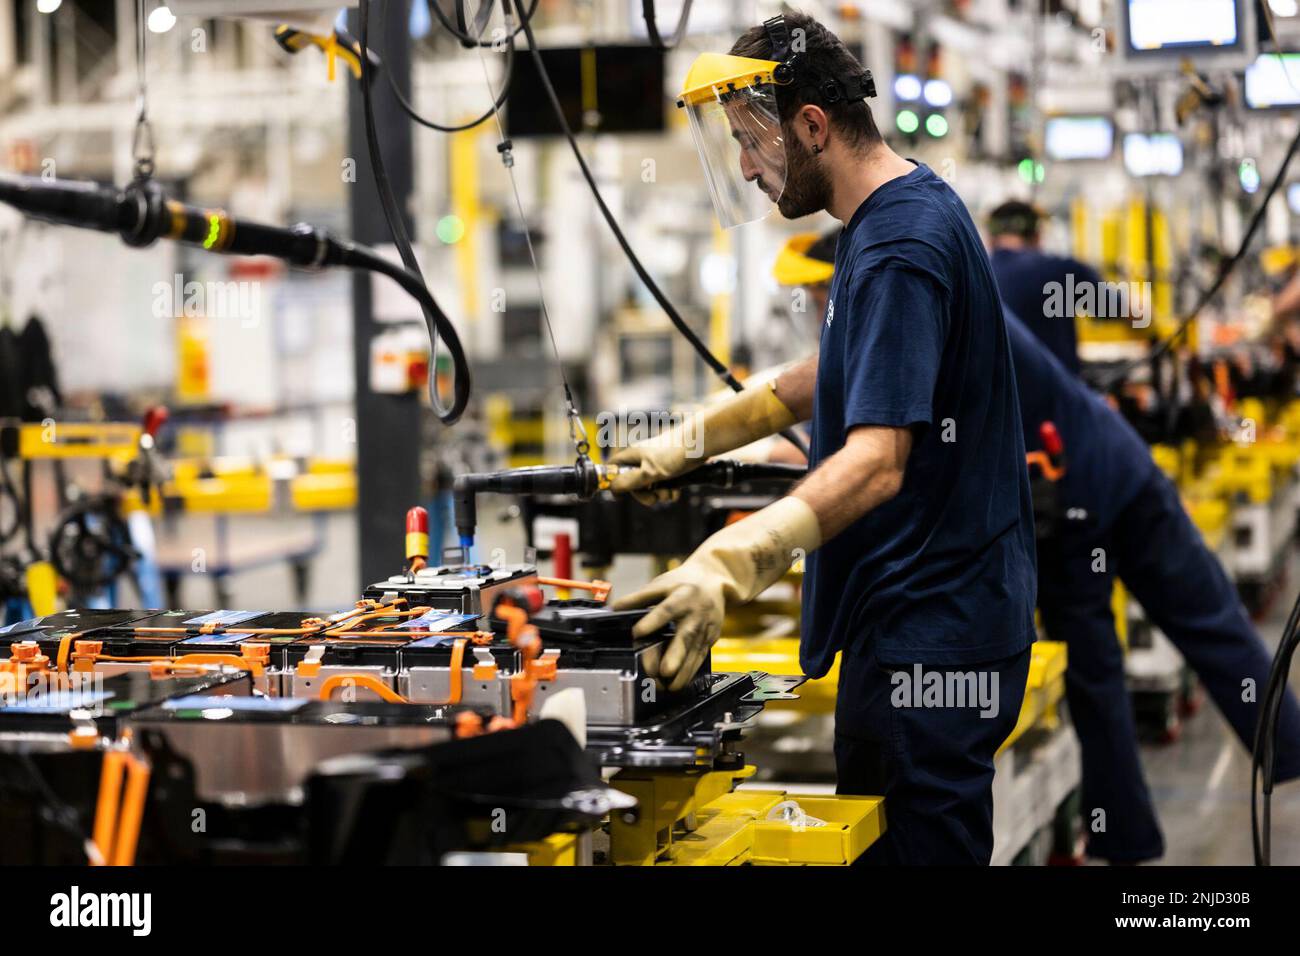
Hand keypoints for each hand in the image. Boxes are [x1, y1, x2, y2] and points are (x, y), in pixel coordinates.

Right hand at [608, 437, 698, 505]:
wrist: (701, 444)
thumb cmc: (674, 454)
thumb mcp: (649, 472)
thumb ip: (630, 481)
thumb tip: (613, 488)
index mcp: (632, 456)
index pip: (613, 468)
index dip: (613, 482)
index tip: (620, 496)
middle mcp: (641, 459)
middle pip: (633, 483)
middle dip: (644, 495)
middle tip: (654, 498)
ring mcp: (655, 464)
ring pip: (650, 487)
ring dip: (660, 494)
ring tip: (670, 492)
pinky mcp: (669, 469)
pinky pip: (664, 486)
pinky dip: (670, 491)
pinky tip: (677, 491)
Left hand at [612, 496, 821, 690]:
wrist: (714, 581)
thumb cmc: (683, 583)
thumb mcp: (661, 583)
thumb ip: (639, 597)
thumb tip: (614, 609)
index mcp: (682, 596)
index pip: (666, 609)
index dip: (652, 621)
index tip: (636, 633)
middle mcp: (696, 613)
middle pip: (686, 635)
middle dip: (676, 655)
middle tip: (664, 671)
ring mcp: (706, 627)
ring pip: (695, 652)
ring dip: (682, 671)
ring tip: (669, 687)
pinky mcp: (711, 638)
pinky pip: (700, 658)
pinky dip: (690, 673)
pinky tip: (679, 685)